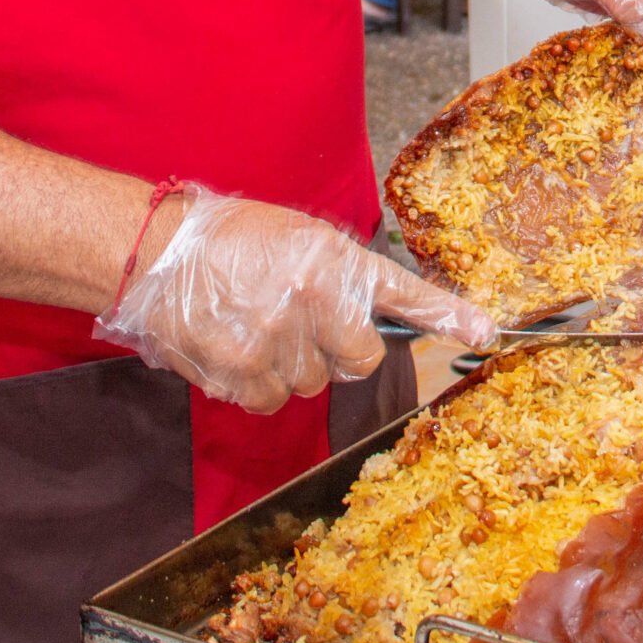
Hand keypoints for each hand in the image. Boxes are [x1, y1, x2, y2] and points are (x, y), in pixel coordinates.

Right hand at [94, 189, 495, 413]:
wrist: (156, 253)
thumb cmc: (230, 241)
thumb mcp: (300, 240)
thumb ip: (341, 280)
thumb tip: (371, 324)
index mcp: (332, 262)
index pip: (404, 293)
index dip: (448, 315)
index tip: (486, 330)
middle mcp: (312, 301)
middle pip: (357, 360)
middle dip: (336, 350)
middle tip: (299, 321)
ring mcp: (277, 342)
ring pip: (312, 385)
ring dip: (291, 367)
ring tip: (256, 325)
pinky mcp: (243, 375)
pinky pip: (271, 402)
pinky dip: (257, 384)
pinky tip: (235, 346)